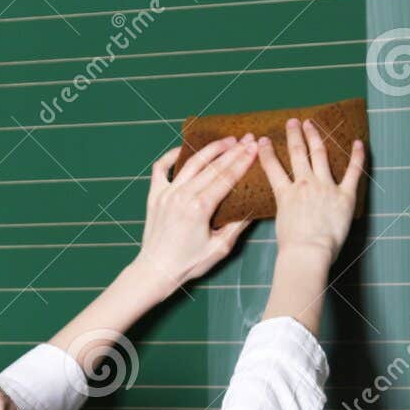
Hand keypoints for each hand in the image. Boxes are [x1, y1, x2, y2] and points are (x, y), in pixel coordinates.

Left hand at [129, 135, 257, 298]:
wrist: (156, 270)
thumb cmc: (187, 263)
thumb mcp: (220, 248)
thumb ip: (237, 225)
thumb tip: (253, 207)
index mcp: (199, 208)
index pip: (226, 177)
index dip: (243, 161)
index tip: (255, 148)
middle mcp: (182, 195)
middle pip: (212, 166)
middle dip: (233, 151)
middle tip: (248, 139)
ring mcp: (166, 193)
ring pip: (191, 163)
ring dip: (211, 149)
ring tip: (227, 140)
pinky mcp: (154, 195)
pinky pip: (161, 168)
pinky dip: (172, 155)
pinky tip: (185, 149)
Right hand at [256, 117, 364, 262]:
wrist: (308, 252)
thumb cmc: (292, 247)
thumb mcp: (281, 223)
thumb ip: (286, 208)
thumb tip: (290, 205)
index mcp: (286, 194)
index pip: (273, 168)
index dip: (267, 152)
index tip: (264, 140)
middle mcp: (305, 184)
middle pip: (298, 153)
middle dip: (294, 135)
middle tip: (293, 122)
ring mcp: (325, 187)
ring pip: (319, 154)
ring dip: (314, 136)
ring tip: (311, 124)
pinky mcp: (345, 195)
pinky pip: (353, 172)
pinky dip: (356, 156)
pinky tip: (357, 142)